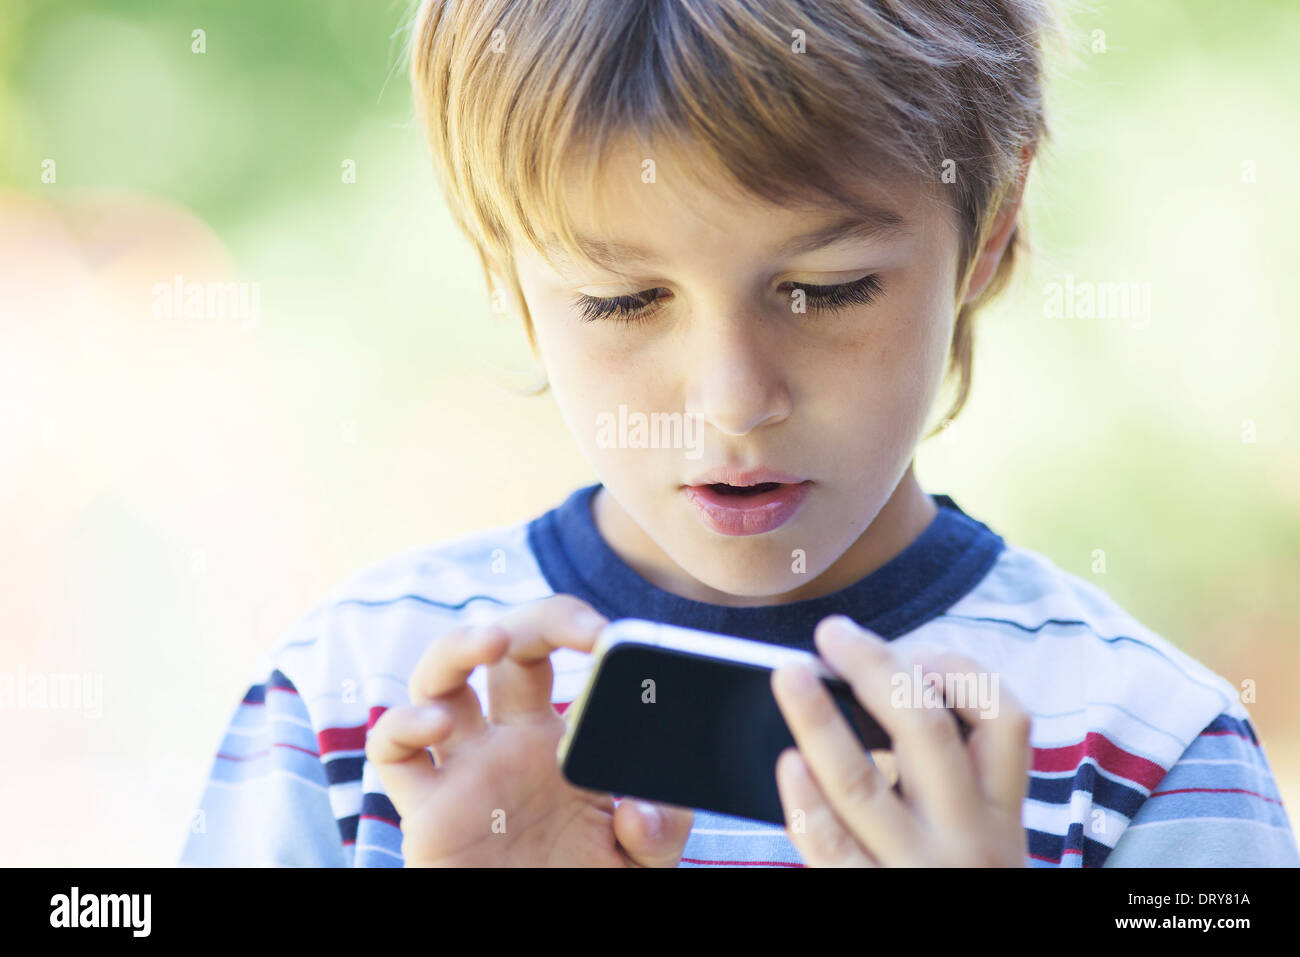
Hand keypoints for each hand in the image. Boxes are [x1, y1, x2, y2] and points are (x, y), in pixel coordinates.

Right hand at [367, 595, 693, 865]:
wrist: (543, 943)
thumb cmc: (584, 891)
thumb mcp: (645, 862)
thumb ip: (662, 831)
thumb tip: (639, 810)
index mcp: (560, 740)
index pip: (557, 655)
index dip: (577, 629)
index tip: (611, 638)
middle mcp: (509, 744)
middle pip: (504, 650)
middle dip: (535, 622)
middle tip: (577, 630)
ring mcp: (466, 772)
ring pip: (439, 682)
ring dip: (456, 647)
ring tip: (490, 641)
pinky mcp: (428, 813)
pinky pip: (393, 753)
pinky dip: (401, 725)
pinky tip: (436, 724)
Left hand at [770, 614, 1030, 865]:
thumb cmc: (960, 883)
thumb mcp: (980, 836)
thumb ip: (946, 778)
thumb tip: (868, 698)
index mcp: (1000, 811)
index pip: (1006, 720)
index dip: (961, 669)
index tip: (917, 650)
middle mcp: (969, 838)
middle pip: (928, 732)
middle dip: (878, 670)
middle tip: (833, 633)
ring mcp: (919, 873)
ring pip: (866, 783)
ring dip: (821, 721)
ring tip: (790, 675)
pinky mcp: (874, 904)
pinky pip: (833, 849)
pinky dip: (806, 802)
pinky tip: (786, 764)